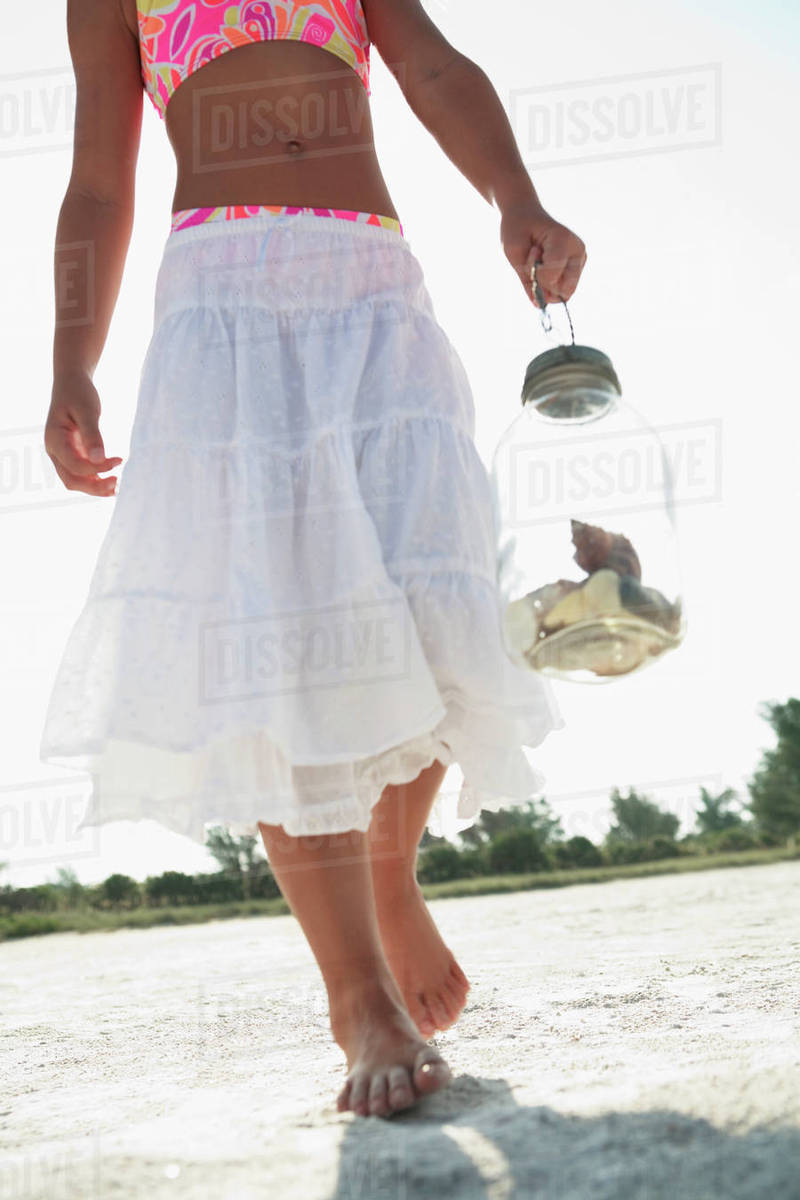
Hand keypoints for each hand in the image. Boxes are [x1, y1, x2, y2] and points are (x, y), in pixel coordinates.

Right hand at [45, 372, 122, 496]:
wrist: (72, 383)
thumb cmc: (78, 393)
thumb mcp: (87, 411)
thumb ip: (92, 435)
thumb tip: (99, 459)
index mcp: (54, 440)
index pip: (74, 465)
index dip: (97, 468)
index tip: (120, 460)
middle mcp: (55, 451)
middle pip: (71, 480)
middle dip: (94, 487)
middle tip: (117, 484)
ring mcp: (63, 454)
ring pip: (76, 481)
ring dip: (95, 487)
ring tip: (117, 487)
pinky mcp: (73, 454)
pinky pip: (82, 474)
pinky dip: (96, 480)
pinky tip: (112, 481)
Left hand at [500, 199, 586, 308]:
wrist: (524, 215)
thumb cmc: (518, 228)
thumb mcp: (514, 251)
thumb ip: (528, 278)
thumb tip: (539, 305)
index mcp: (565, 240)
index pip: (552, 277)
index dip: (535, 273)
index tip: (531, 250)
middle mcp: (578, 252)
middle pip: (565, 290)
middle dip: (543, 284)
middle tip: (535, 260)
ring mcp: (579, 262)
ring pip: (563, 294)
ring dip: (544, 285)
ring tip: (539, 262)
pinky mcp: (576, 270)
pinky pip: (559, 292)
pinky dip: (546, 286)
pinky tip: (543, 267)